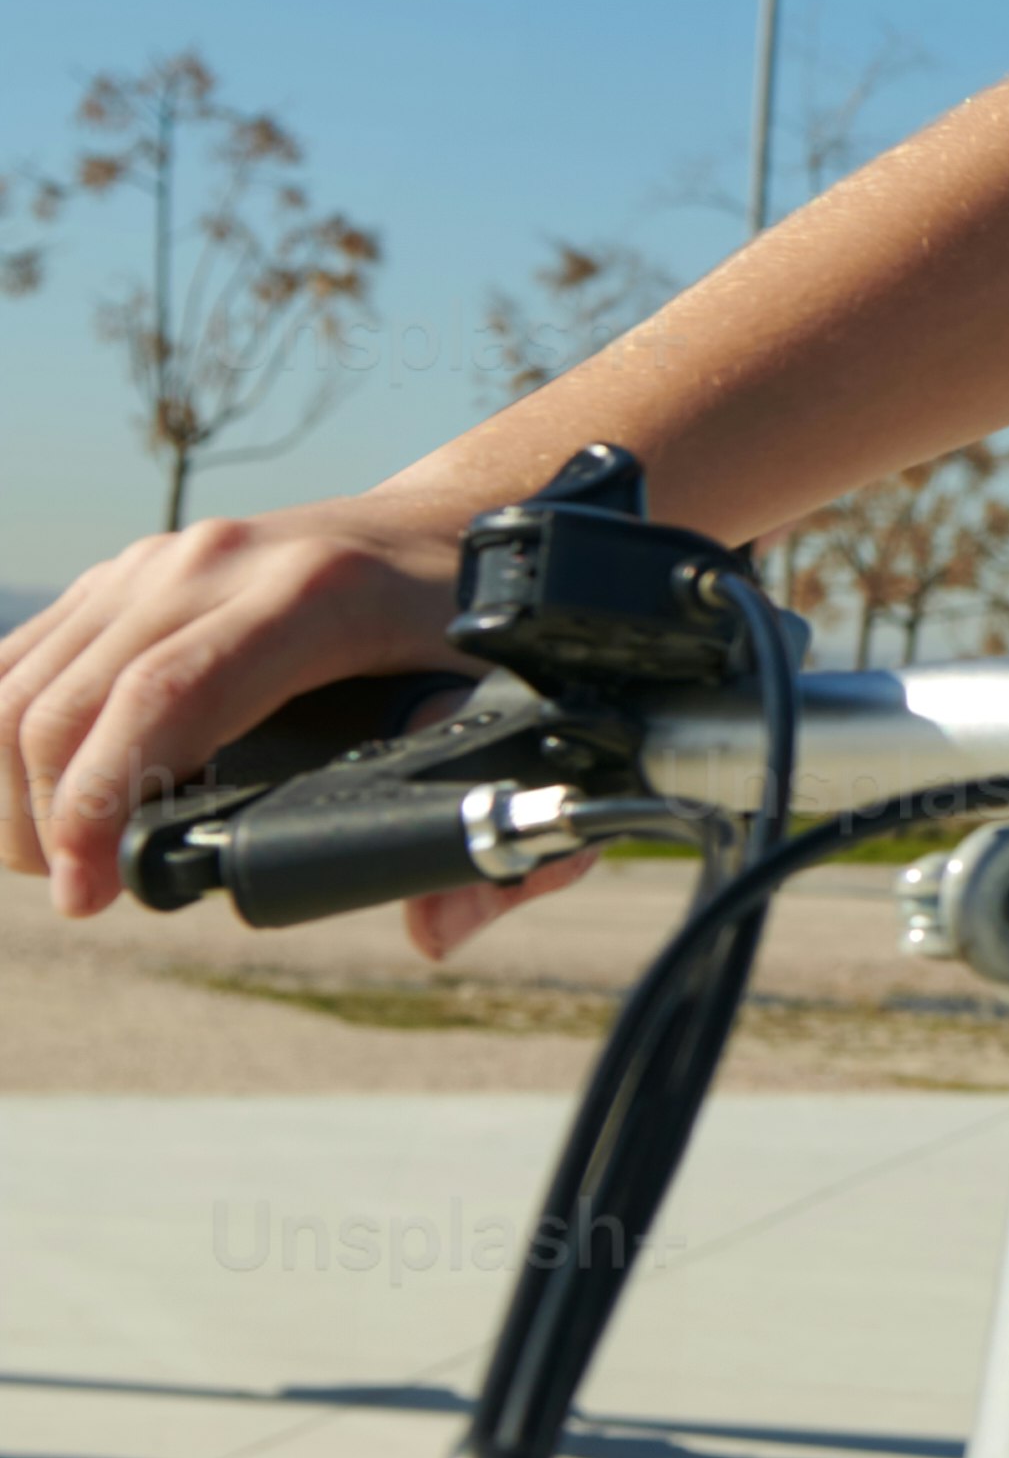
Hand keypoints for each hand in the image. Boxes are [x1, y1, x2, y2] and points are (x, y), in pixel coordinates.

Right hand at [0, 497, 472, 923]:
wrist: (446, 527)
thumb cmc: (471, 633)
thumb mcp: (509, 723)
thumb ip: (487, 837)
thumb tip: (430, 929)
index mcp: (309, 594)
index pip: (164, 697)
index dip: (101, 802)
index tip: (87, 892)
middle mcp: (214, 562)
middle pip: (70, 699)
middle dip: (45, 819)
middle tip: (76, 898)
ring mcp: (158, 560)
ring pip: (24, 677)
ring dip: (11, 784)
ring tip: (54, 863)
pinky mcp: (125, 574)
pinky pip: (26, 656)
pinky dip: (7, 733)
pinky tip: (35, 800)